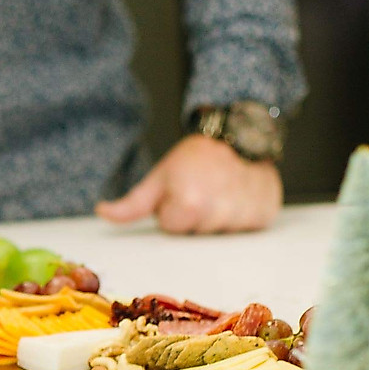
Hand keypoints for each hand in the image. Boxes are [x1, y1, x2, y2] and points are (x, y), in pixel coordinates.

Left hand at [95, 135, 281, 233]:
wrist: (238, 135)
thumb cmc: (194, 158)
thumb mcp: (158, 178)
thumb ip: (131, 204)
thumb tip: (102, 212)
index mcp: (190, 203)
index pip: (173, 229)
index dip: (172, 212)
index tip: (180, 193)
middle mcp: (221, 212)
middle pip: (197, 235)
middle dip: (194, 217)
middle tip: (201, 190)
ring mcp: (247, 215)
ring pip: (221, 234)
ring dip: (218, 218)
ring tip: (220, 192)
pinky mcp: (266, 215)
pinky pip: (246, 230)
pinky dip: (241, 216)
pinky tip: (238, 196)